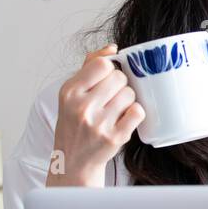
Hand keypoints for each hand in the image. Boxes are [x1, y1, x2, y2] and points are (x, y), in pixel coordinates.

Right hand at [46, 44, 144, 186]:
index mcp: (69, 92)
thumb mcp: (72, 93)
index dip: (110, 69)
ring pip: (130, 94)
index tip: (107, 78)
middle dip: (120, 85)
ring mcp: (98, 124)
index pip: (102, 64)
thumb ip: (89, 67)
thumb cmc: (74, 122)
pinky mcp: (114, 137)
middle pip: (120, 78)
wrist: (73, 160)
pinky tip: (124, 118)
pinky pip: (137, 112)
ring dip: (128, 100)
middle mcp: (81, 107)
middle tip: (111, 97)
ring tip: (115, 109)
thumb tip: (112, 48)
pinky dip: (135, 113)